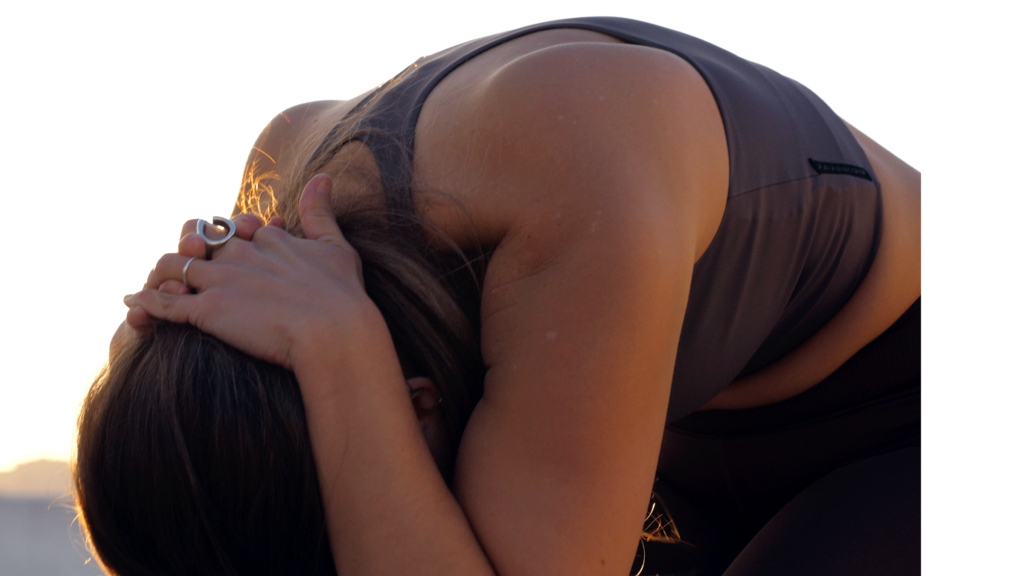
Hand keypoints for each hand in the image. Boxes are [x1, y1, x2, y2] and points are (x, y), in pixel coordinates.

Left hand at [123, 174, 383, 370]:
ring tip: (155, 287)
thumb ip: (320, 212)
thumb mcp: (336, 245)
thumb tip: (322, 177)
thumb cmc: (343, 295)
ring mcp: (221, 280)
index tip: (220, 249)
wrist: (335, 332)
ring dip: (161, 275)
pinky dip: (144, 304)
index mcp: (267, 239)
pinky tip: (133, 307)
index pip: (231, 228)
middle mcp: (239, 253)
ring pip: (172, 266)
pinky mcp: (208, 309)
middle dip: (185, 251)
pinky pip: (163, 303)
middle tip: (182, 265)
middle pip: (195, 241)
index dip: (222, 237)